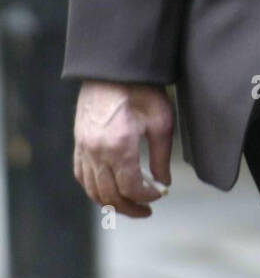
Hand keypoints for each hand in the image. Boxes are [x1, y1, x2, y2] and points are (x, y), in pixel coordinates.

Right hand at [73, 81, 173, 218]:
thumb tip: (163, 182)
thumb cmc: (141, 89)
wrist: (113, 67)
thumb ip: (161, 156)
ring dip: (111, 203)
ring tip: (129, 205)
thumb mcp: (161, 120)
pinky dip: (93, 189)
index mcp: (119, 147)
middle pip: (110, 195)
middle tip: (147, 210)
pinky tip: (107, 190)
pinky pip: (81, 175)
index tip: (160, 194)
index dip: (147, 197)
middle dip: (130, 207)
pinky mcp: (78, 142)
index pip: (132, 188)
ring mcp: (83, 148)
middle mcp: (96, 152)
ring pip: (93, 190)